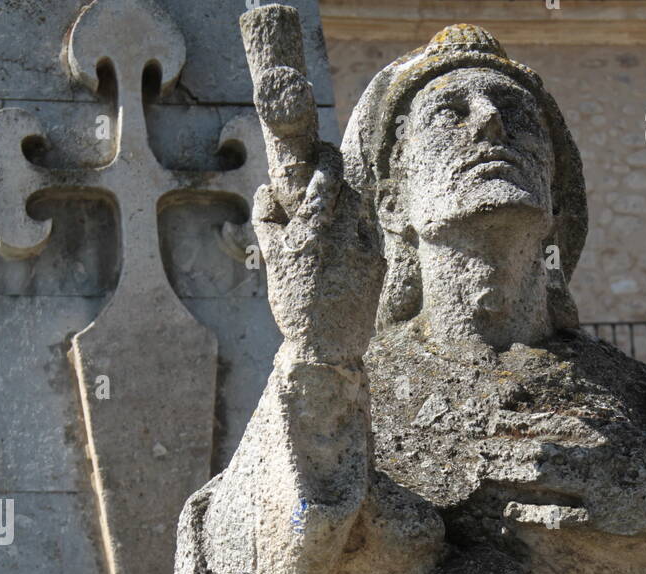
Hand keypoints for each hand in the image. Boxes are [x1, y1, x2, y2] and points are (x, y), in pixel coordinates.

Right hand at [253, 143, 385, 365]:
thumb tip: (266, 189)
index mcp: (312, 232)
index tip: (323, 152)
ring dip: (350, 204)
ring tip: (336, 213)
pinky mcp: (378, 264)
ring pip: (361, 210)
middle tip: (330, 173)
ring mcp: (364, 250)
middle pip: (348, 189)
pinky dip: (359, 230)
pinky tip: (347, 243)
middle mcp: (341, 236)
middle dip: (339, 179)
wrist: (326, 348)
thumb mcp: (274, 263)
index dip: (327, 159)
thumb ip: (268, 221)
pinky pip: (370, 234)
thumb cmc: (294, 304)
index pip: (326, 177)